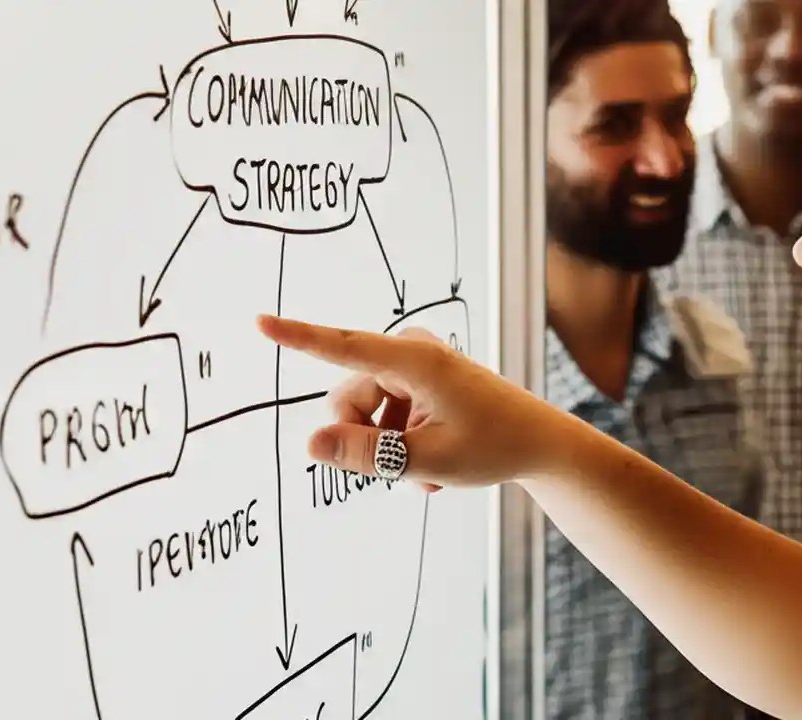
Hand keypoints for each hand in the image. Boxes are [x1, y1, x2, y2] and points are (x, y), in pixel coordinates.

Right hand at [257, 313, 569, 489]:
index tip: (260, 321)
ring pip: (367, 413)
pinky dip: (403, 444)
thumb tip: (309, 444)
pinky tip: (434, 466)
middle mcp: (411, 354)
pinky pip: (388, 416)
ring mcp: (416, 367)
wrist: (540, 444)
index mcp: (414, 361)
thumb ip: (366, 455)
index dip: (298, 336)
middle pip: (350, 398)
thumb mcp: (427, 461)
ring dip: (388, 449)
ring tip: (429, 471)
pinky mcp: (421, 382)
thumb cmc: (494, 447)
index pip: (343, 347)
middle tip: (403, 469)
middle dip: (365, 439)